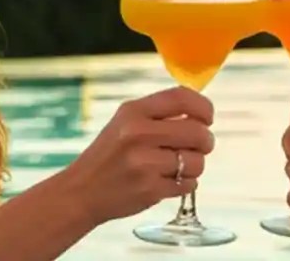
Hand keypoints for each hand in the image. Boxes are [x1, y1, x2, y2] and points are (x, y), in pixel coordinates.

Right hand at [57, 86, 214, 223]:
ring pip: (198, 161)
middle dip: (205, 141)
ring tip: (177, 166)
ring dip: (195, 166)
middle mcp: (138, 134)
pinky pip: (189, 184)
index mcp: (134, 112)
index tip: (208, 118)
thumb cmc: (110, 154)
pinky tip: (168, 181)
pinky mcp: (150, 190)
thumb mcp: (125, 122)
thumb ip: (160, 113)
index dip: (203, 107)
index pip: (182, 98)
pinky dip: (185, 184)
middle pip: (198, 132)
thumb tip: (201, 110)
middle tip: (200, 146)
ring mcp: (144, 163)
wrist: (81, 191)